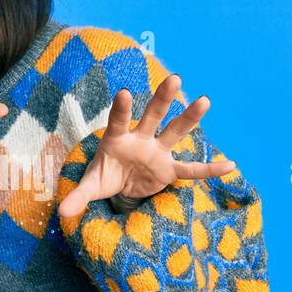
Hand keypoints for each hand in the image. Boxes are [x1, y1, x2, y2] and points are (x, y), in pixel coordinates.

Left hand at [57, 73, 237, 217]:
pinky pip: (190, 170)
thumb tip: (61, 213)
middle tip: (174, 78)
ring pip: (175, 131)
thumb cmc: (104, 177)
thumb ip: (78, 196)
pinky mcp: (169, 169)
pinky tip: (230, 165)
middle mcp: (140, 139)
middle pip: (153, 115)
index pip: (118, 121)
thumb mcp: (91, 186)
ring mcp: (157, 152)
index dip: (121, 109)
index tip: (123, 93)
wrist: (119, 185)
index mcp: (116, 139)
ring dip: (189, 117)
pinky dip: (209, 169)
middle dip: (162, 98)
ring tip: (205, 100)